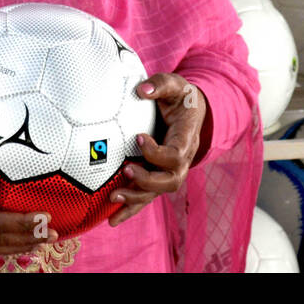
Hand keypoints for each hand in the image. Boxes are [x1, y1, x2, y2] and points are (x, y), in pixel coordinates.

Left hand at [109, 73, 205, 227]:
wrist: (190, 110)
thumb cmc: (180, 96)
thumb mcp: (175, 84)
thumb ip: (160, 85)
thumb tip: (142, 90)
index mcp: (186, 137)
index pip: (177, 154)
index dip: (158, 152)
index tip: (138, 137)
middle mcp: (182, 159)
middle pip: (170, 180)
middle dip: (148, 180)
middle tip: (127, 170)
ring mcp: (170, 171)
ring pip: (157, 193)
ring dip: (136, 198)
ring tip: (113, 197)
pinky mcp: (158, 176)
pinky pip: (147, 197)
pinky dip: (130, 209)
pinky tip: (112, 219)